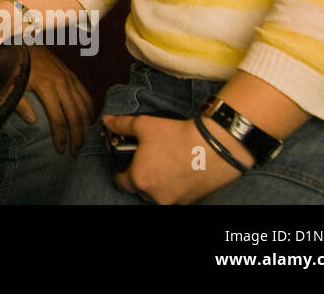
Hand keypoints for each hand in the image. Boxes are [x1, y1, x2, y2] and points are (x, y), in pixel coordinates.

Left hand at [14, 47, 94, 153]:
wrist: (24, 42)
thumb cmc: (17, 65)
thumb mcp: (14, 83)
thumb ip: (20, 104)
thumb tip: (32, 122)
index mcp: (47, 86)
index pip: (58, 118)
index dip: (61, 137)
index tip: (60, 150)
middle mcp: (62, 83)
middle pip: (75, 115)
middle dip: (77, 136)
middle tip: (75, 151)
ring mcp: (70, 79)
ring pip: (85, 107)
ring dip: (86, 126)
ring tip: (83, 141)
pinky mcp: (73, 76)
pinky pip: (86, 95)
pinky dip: (90, 110)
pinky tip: (89, 121)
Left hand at [106, 114, 243, 203]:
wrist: (215, 146)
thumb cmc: (176, 136)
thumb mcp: (144, 125)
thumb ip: (122, 125)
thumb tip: (108, 121)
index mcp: (140, 179)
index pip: (121, 183)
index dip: (120, 173)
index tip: (124, 165)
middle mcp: (156, 195)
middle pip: (141, 191)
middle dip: (141, 178)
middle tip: (148, 162)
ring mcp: (176, 200)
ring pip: (159, 196)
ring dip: (159, 185)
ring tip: (166, 166)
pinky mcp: (193, 201)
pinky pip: (178, 197)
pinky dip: (177, 188)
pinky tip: (181, 172)